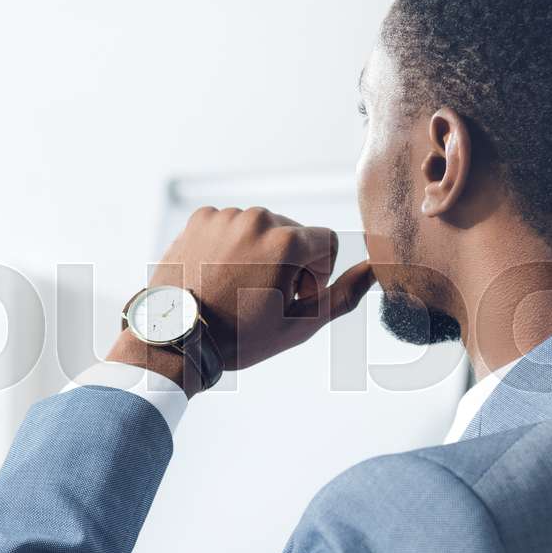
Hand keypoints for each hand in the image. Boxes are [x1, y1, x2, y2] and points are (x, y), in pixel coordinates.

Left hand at [108, 206, 375, 393]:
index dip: (317, 274)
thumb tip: (374, 269)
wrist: (176, 337)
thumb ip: (342, 295)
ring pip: (260, 229)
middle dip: (289, 262)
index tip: (294, 297)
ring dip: (259, 253)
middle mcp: (256, 218)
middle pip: (293, 233)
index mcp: (286, 240)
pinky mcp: (200, 218)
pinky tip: (218, 275)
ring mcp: (225, 215)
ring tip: (238, 288)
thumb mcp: (299, 324)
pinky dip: (230, 246)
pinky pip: (230, 225)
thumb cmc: (240, 336)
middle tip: (264, 298)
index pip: (326, 242)